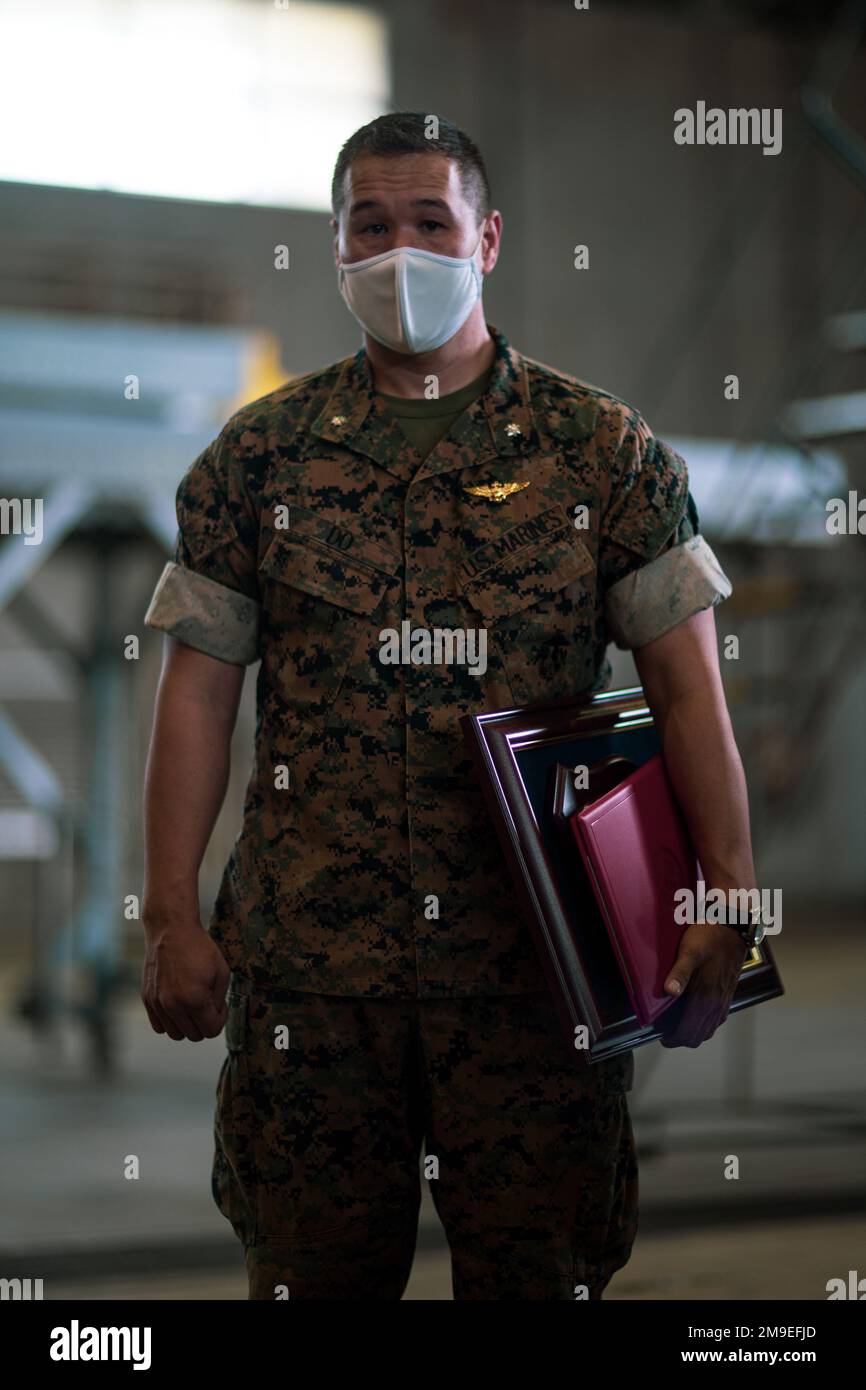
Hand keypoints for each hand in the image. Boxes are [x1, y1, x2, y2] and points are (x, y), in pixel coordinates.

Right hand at [141, 914, 230, 1041]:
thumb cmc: (199, 948)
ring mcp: (157, 1003)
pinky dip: (170, 1022)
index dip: (220, 1020)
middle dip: (205, 1023)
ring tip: (193, 1005)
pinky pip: (159, 1026)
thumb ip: (220, 1001)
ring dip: (188, 1025)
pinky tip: (178, 1005)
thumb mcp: (222, 972)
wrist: (171, 929)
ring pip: (176, 1035)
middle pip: (194, 1036)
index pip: (211, 1031)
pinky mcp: (147, 999)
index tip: (220, 1006)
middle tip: (208, 1004)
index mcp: (195, 999)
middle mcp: (173, 1005)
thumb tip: (214, 1016)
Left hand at [659, 922, 746, 1048]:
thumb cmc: (709, 937)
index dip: (673, 1039)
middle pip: (698, 1036)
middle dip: (680, 1038)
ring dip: (692, 1032)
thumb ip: (680, 973)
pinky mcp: (727, 995)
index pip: (689, 1031)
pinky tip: (693, 1014)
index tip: (661, 1036)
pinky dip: (703, 1024)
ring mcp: (724, 1001)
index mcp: (706, 995)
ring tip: (675, 1024)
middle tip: (665, 1031)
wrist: (732, 927)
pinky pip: (715, 1020)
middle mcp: (717, 1003)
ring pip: (708, 1030)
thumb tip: (669, 992)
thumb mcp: (689, 951)